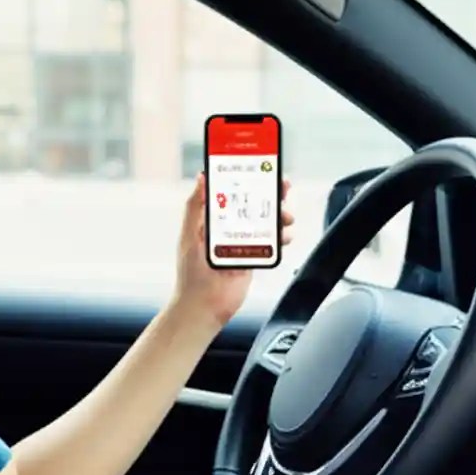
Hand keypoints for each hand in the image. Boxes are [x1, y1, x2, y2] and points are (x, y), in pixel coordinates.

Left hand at [170, 172, 294, 329]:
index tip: (260, 167)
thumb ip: (195, 207)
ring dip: (279, 216)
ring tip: (285, 216)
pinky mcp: (253, 258)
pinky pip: (271, 243)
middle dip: (270, 195)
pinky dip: (281, 237)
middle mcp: (228, 229)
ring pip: (266, 223)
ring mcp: (242, 243)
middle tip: (282, 188)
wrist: (204, 307)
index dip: (246, 179)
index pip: (231, 192)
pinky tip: (285, 235)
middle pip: (253, 205)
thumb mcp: (189, 235)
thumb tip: (201, 178)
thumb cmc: (191, 273)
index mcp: (212, 219)